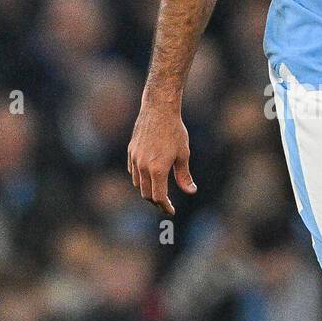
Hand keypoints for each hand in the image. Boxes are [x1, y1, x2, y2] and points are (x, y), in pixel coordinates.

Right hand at [127, 96, 195, 213]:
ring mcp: (135, 158)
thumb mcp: (183, 154)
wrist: (158, 110)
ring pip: (138, 184)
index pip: (158, 197)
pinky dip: (140, 178)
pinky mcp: (131, 151)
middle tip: (166, 203)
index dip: (165, 207)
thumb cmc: (174, 131)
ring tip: (158, 190)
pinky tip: (149, 175)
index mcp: (157, 169)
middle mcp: (143, 166)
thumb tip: (190, 191)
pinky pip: (133, 171)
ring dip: (147, 190)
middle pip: (146, 194)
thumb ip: (184, 176)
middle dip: (156, 201)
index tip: (171, 211)